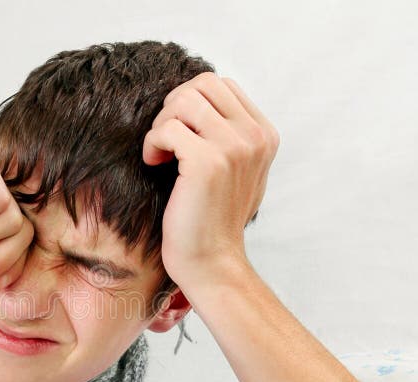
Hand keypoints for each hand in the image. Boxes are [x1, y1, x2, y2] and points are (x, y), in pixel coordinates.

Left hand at [142, 72, 278, 289]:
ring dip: (162, 124)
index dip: (190, 103)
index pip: (220, 84)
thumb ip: (230, 135)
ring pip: (183, 100)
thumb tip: (200, 101)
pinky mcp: (207, 162)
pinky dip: (153, 144)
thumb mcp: (235, 171)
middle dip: (173, 108)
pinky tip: (155, 164)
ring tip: (162, 153)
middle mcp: (255, 136)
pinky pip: (167, 128)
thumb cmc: (212, 219)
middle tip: (166, 141)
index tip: (180, 135)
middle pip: (202, 84)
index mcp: (264, 134)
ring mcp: (234, 147)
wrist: (211, 262)